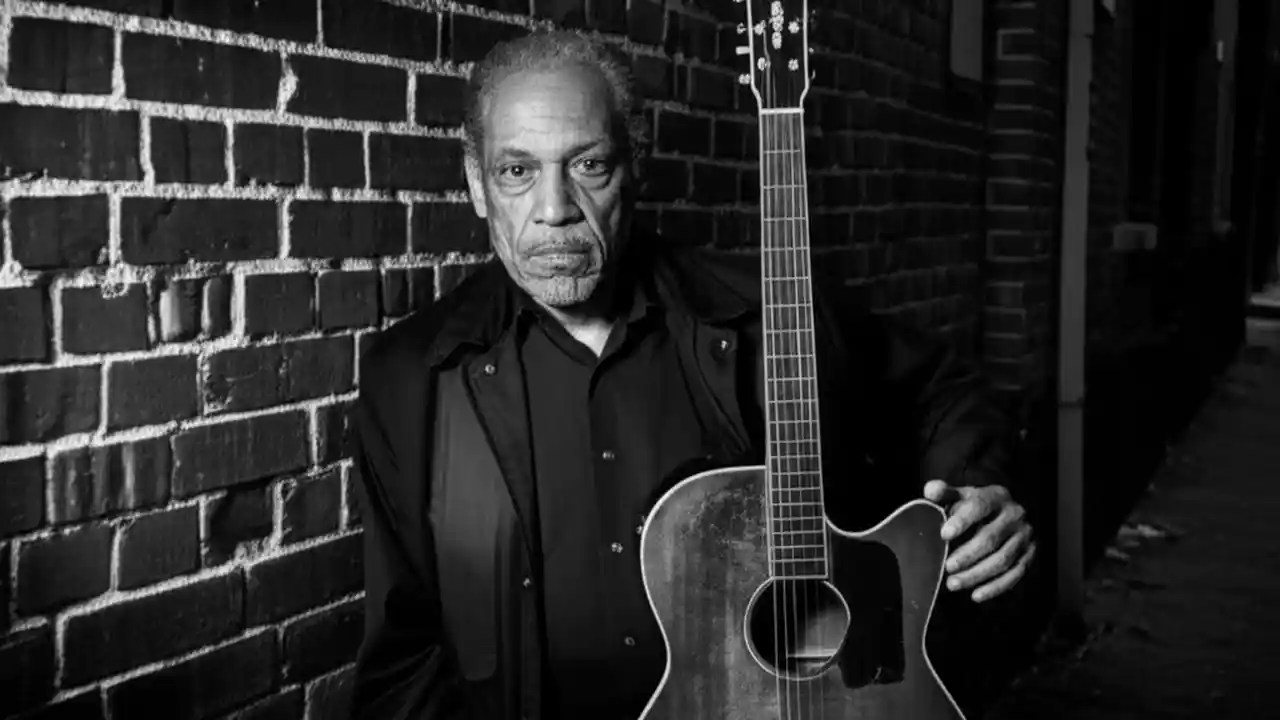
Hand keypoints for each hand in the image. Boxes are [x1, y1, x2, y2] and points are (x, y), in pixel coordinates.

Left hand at [923, 480, 1034, 602]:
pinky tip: (976, 595)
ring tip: (953, 584)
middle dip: (967, 555)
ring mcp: (1025, 536)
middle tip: (947, 567)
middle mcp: (1015, 515)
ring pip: (1003, 560)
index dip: (962, 521)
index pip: (979, 506)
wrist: (1011, 510)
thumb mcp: (963, 494)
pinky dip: (995, 588)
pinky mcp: (1030, 555)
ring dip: (977, 575)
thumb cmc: (978, 505)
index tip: (944, 534)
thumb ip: (944, 491)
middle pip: (990, 539)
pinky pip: (1015, 575)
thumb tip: (929, 490)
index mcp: (996, 496)